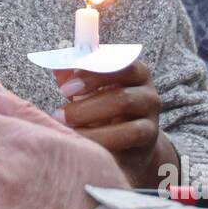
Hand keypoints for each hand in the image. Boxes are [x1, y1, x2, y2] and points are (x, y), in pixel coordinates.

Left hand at [53, 61, 177, 185]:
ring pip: (128, 120)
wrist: (127, 144)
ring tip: (69, 130)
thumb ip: (74, 75)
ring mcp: (151, 116)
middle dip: (87, 106)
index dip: (92, 75)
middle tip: (59, 114)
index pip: (119, 65)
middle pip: (122, 97)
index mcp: (134, 72)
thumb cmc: (102, 109)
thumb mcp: (89, 90)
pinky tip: (85, 144)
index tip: (65, 88)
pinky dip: (105, 140)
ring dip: (94, 126)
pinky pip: (130, 137)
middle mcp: (147, 93)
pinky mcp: (148, 138)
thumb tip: (57, 64)